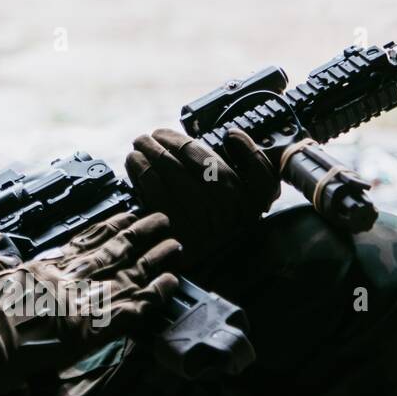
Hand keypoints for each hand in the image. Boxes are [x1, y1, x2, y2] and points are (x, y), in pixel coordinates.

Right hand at [0, 212, 181, 395]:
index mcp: (47, 265)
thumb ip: (0, 256)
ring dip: (155, 260)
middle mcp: (71, 277)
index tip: (127, 214)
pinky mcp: (96, 327)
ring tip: (175, 245)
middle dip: (140, 234)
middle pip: (114, 250)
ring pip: (130, 274)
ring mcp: (86, 300)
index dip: (109, 226)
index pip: (85, 240)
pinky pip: (134, 309)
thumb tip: (0, 240)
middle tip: (161, 219)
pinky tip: (170, 282)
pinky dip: (153, 296)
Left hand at [125, 127, 279, 263]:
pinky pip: (157, 194)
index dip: (250, 154)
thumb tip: (230, 138)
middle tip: (155, 133)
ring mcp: (204, 230)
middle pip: (210, 170)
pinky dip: (143, 172)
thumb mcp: (229, 200)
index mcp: (249, 211)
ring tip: (141, 142)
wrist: (182, 261)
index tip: (231, 134)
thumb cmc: (203, 221)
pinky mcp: (174, 235)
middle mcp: (230, 221)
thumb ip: (236, 170)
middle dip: (178, 144)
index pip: (262, 181)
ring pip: (180, 178)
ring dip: (155, 153)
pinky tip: (134, 161)